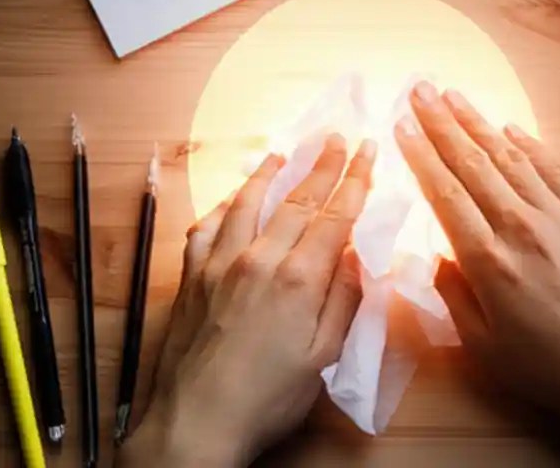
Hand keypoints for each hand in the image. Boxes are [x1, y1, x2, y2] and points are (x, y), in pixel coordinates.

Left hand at [120, 135, 374, 467]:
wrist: (196, 421)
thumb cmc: (267, 398)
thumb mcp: (321, 357)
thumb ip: (342, 301)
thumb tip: (354, 256)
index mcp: (297, 279)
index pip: (334, 216)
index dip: (355, 179)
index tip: (368, 150)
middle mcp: (257, 259)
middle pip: (296, 200)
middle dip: (321, 165)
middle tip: (336, 136)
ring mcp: (218, 265)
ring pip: (247, 203)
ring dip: (269, 173)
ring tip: (284, 152)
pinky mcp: (191, 278)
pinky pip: (207, 227)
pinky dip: (224, 206)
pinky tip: (232, 199)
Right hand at [395, 82, 559, 467]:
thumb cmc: (546, 369)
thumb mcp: (482, 347)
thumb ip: (452, 296)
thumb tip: (434, 256)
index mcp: (489, 261)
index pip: (445, 194)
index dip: (420, 156)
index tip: (400, 127)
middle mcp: (522, 227)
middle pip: (473, 164)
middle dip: (442, 124)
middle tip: (418, 90)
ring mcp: (559, 219)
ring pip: (512, 159)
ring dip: (480, 124)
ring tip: (454, 96)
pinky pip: (555, 172)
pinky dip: (531, 146)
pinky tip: (512, 129)